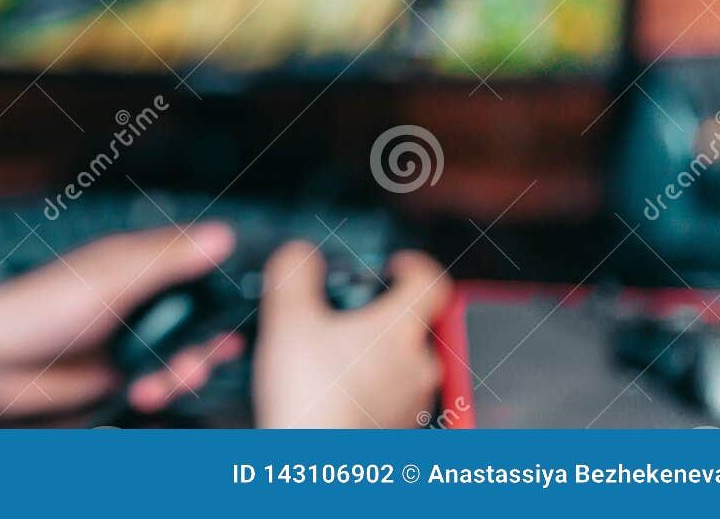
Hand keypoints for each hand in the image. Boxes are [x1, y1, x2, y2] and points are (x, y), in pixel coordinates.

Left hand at [0, 224, 243, 420]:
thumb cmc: (35, 309)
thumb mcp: (111, 278)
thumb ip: (169, 260)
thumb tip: (221, 235)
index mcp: (137, 267)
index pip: (200, 273)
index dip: (224, 294)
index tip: (241, 314)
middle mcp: (137, 304)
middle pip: (198, 326)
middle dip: (205, 348)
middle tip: (199, 360)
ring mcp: (128, 343)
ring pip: (181, 362)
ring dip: (177, 377)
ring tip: (155, 385)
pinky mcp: (117, 379)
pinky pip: (157, 389)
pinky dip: (156, 395)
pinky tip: (139, 396)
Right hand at [251, 241, 451, 427]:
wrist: (316, 464)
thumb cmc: (311, 397)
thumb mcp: (287, 318)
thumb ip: (294, 273)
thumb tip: (300, 255)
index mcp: (400, 329)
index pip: (432, 279)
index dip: (413, 264)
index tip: (394, 264)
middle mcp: (419, 364)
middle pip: (415, 323)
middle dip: (382, 315)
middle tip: (346, 316)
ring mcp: (415, 400)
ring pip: (405, 361)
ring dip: (377, 353)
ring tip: (334, 358)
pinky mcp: (404, 427)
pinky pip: (396, 394)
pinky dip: (373, 385)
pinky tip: (338, 391)